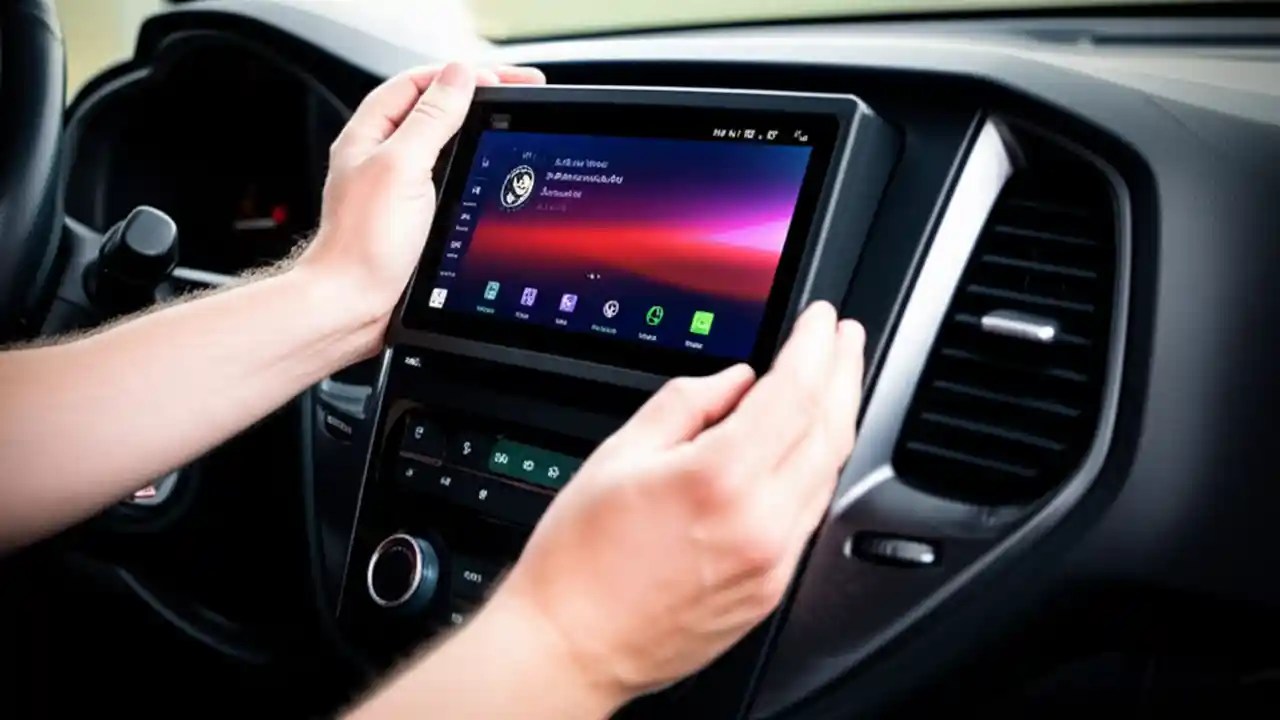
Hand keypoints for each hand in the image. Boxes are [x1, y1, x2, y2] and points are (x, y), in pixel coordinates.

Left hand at [294, 62, 544, 354]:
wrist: (354, 305)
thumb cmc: (364, 244)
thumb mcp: (402, 167)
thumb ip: (431, 119)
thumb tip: (460, 77)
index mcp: (370, 134)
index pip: (419, 84)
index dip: (462, 76)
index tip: (504, 79)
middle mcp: (382, 156)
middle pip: (432, 109)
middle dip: (474, 97)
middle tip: (518, 95)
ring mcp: (398, 186)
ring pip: (442, 143)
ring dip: (474, 131)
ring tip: (508, 125)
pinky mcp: (413, 216)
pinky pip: (447, 177)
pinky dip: (471, 167)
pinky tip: (489, 174)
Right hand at [490, 302, 865, 704]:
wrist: (572, 646)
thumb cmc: (580, 561)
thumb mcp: (620, 455)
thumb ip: (686, 404)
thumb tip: (736, 382)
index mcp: (719, 479)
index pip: (795, 392)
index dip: (814, 347)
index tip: (820, 320)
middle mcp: (760, 522)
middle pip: (829, 429)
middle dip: (843, 372)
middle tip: (843, 337)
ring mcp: (772, 561)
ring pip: (829, 473)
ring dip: (838, 419)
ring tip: (834, 383)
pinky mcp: (771, 589)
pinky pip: (811, 513)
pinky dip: (817, 469)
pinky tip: (807, 448)